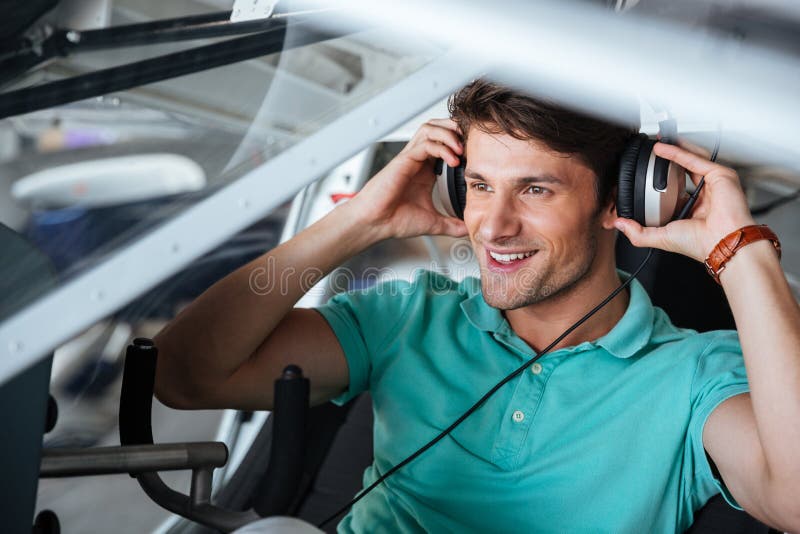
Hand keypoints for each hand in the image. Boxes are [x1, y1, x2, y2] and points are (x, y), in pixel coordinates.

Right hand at [345, 119, 467, 240]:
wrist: (375, 224)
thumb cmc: (395, 220)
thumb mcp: (433, 223)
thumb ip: (451, 224)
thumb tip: (468, 230)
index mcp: (425, 171)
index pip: (444, 144)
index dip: (461, 143)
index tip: (475, 155)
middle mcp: (418, 161)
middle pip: (436, 128)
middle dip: (455, 129)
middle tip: (469, 142)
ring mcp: (410, 158)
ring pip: (429, 128)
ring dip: (448, 133)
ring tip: (461, 148)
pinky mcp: (404, 160)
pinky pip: (425, 143)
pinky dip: (441, 147)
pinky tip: (452, 159)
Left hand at [613, 141, 755, 261]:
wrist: (721, 243)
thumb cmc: (700, 243)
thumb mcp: (660, 237)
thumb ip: (638, 232)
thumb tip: (619, 224)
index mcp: (693, 209)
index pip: (675, 188)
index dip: (661, 180)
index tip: (645, 175)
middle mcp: (704, 195)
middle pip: (684, 170)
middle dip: (668, 158)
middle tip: (650, 151)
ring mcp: (713, 183)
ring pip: (691, 160)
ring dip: (673, 149)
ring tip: (655, 142)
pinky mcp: (719, 175)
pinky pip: (693, 159)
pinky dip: (677, 152)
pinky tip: (661, 148)